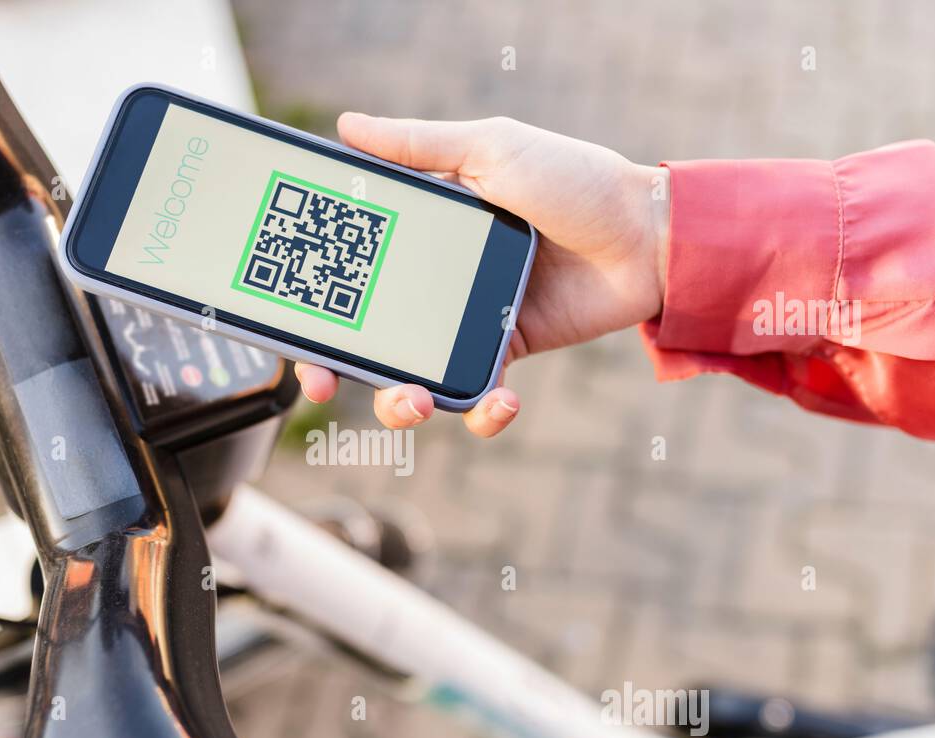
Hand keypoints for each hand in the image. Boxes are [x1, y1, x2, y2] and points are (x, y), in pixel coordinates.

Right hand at [295, 112, 669, 437]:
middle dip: (336, 369)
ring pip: (413, 377)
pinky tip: (502, 402)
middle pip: (367, 335)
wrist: (647, 232)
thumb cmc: (572, 179)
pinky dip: (483, 412)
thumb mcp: (490, 148)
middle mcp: (437, 280)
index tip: (287, 328)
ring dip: (399, 403)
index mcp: (423, 230)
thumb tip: (344, 128)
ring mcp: (469, 322)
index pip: (349, 269)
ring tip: (413, 403)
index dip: (312, 301)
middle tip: (322, 386)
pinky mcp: (507, 354)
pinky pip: (479, 395)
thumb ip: (419, 147)